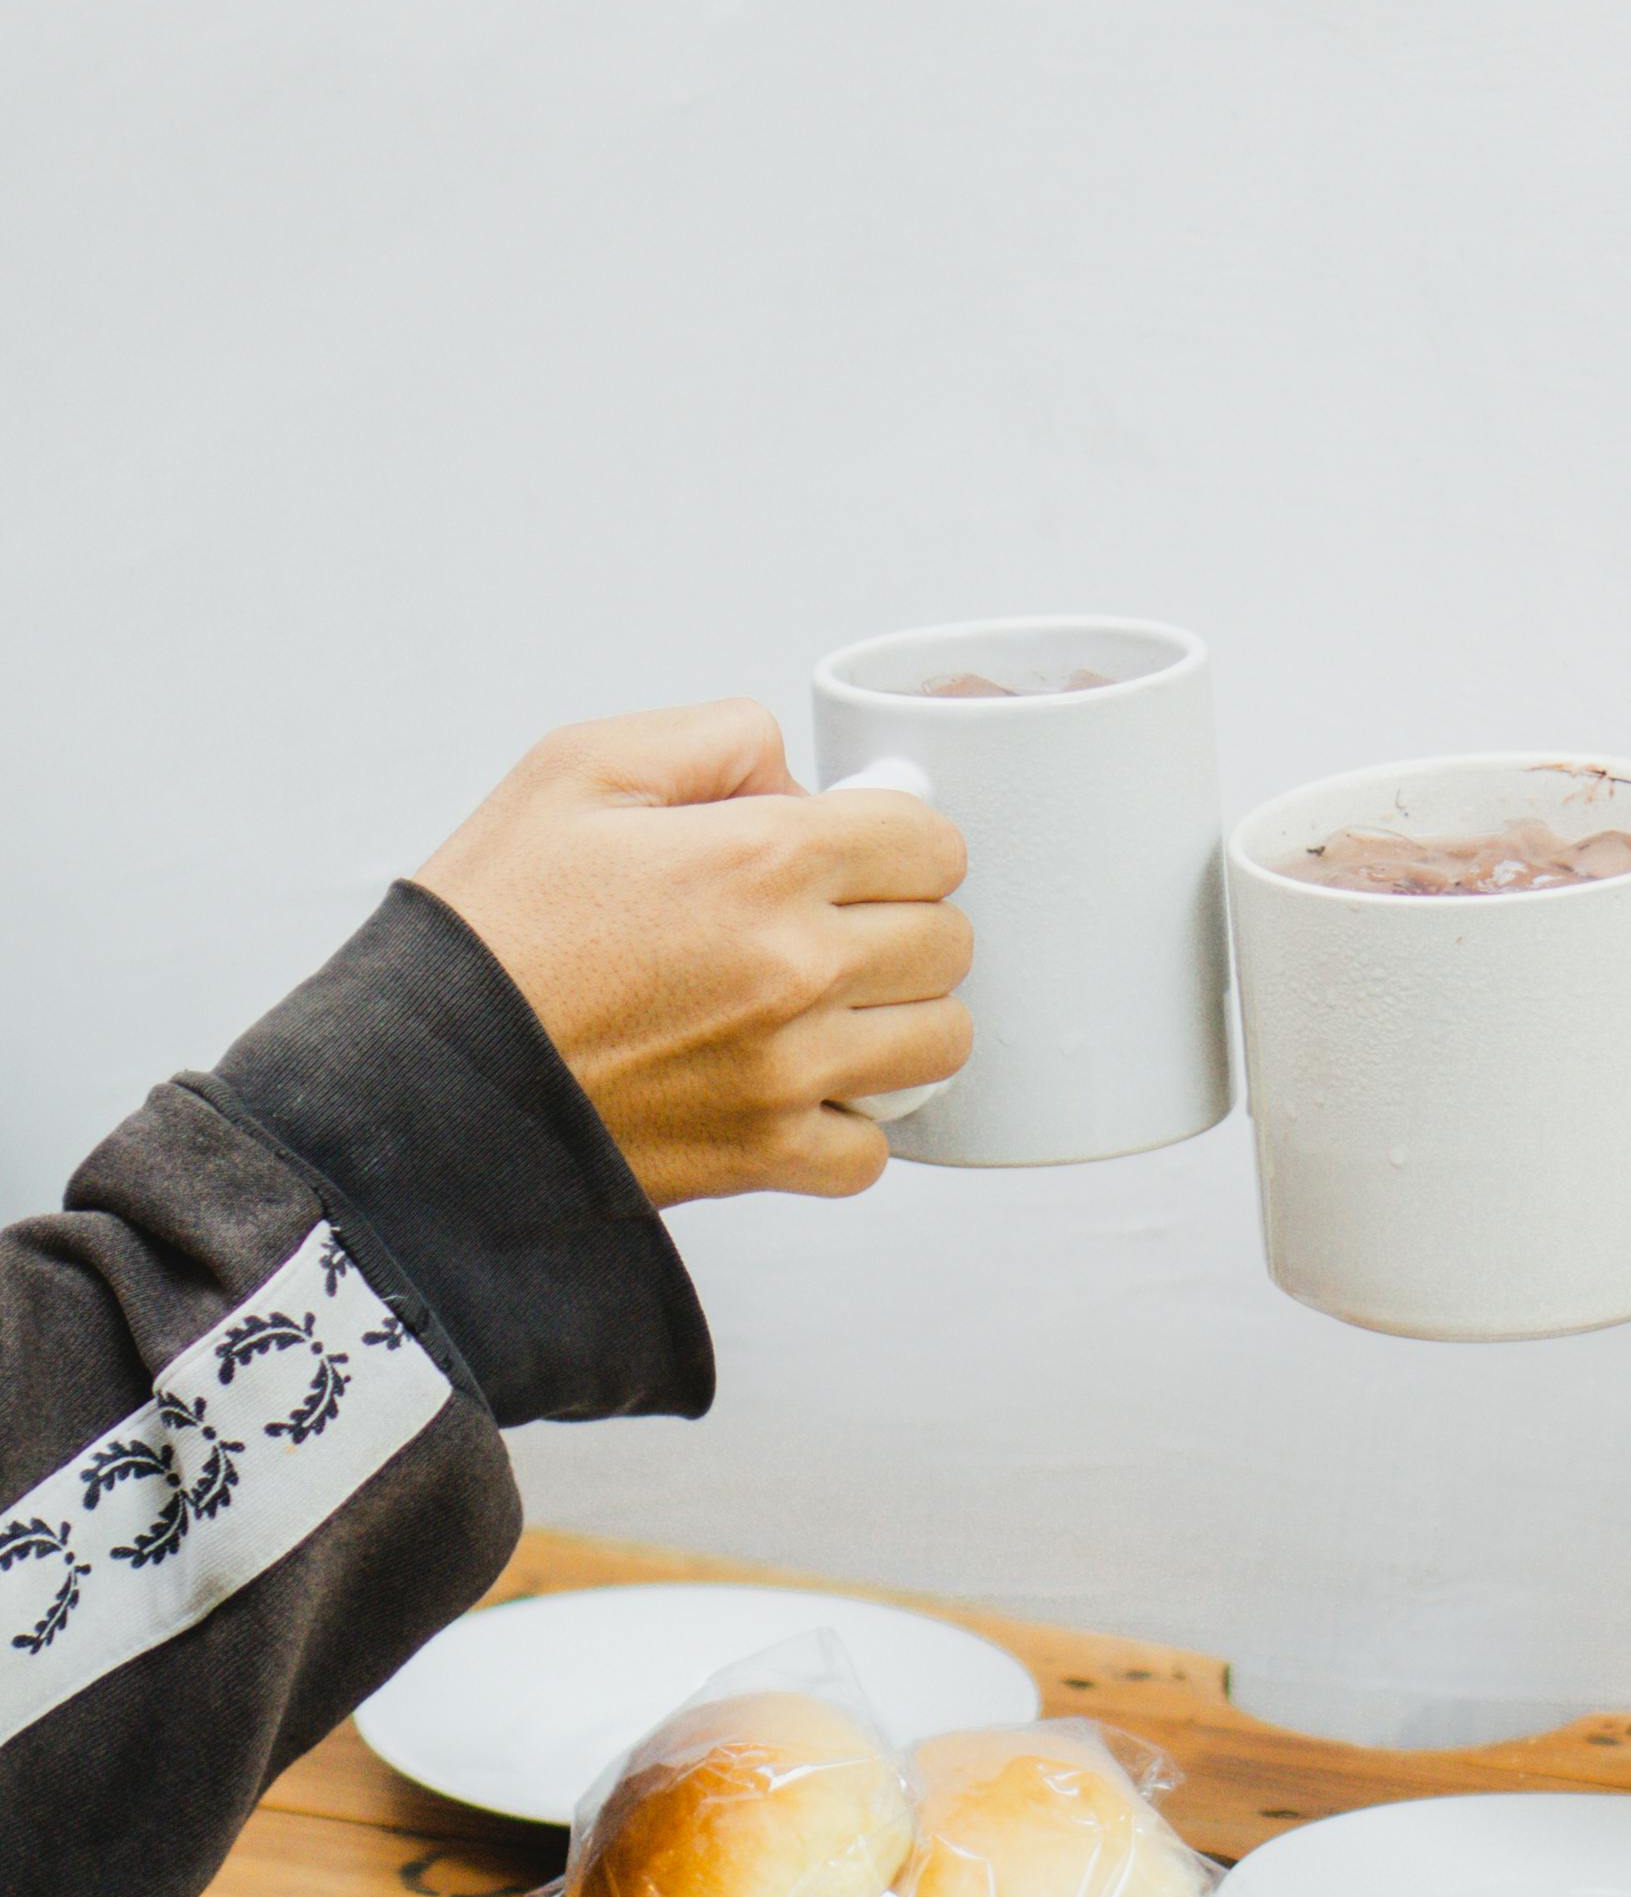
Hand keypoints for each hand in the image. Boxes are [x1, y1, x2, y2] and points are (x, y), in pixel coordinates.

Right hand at [415, 703, 971, 1207]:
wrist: (416, 1072)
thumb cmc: (488, 923)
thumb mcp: (579, 767)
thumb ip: (716, 740)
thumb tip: (796, 779)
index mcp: (764, 858)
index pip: (930, 840)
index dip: (896, 835)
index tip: (851, 851)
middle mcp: (795, 966)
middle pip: (949, 939)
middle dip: (904, 919)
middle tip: (834, 921)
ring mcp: (787, 1071)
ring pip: (939, 1040)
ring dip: (901, 1017)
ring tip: (833, 1004)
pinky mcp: (761, 1156)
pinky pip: (873, 1151)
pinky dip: (853, 1121)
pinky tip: (800, 1084)